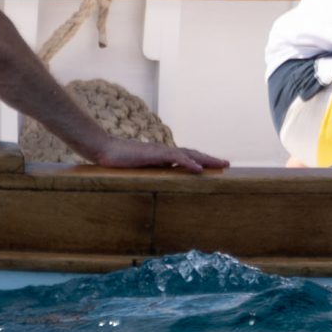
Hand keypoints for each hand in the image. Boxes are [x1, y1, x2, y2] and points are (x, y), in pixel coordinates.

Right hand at [79, 133, 227, 171]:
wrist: (104, 150)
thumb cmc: (120, 162)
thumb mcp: (140, 170)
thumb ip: (153, 173)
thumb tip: (164, 182)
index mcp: (162, 156)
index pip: (187, 157)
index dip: (201, 161)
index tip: (215, 167)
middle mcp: (164, 151)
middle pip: (192, 153)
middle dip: (210, 159)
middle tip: (226, 164)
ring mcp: (160, 151)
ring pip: (188, 154)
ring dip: (205, 159)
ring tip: (220, 165)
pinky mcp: (153, 154)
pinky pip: (174, 158)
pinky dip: (188, 162)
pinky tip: (198, 169)